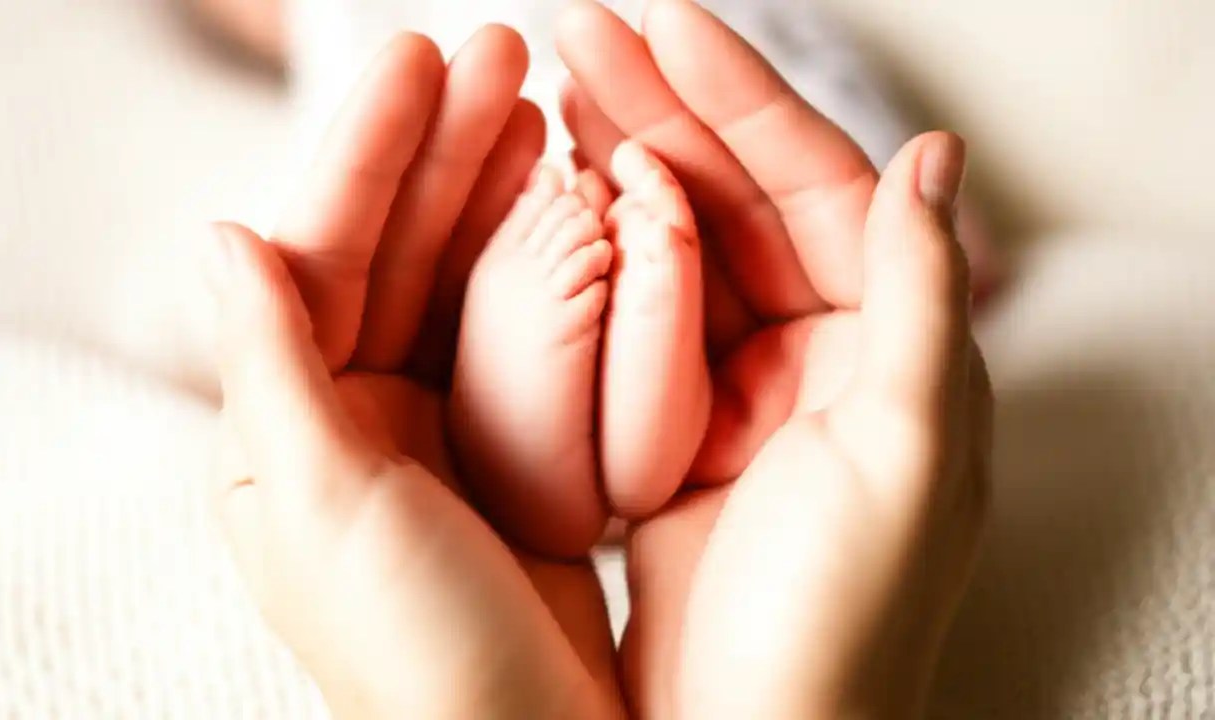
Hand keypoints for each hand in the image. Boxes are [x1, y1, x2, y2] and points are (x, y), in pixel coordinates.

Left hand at [206, 28, 620, 718]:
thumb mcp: (319, 506)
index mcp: (288, 425)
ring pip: (460, 278)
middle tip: (500, 52)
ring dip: (496, 190)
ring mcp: (436, 431)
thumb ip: (269, 366)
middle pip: (395, 248)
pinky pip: (519, 332)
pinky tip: (574, 208)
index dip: (367, 152)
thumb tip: (224, 236)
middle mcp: (353, 417)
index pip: (320, 253)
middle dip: (441, 146)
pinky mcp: (510, 453)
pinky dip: (544, 265)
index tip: (420, 58)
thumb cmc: (416, 658)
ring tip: (543, 109)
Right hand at [559, 1, 990, 715]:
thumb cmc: (842, 619)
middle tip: (578, 33)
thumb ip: (922, 294)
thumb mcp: (905, 447)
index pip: (820, 187)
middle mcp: (824, 358)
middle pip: (739, 204)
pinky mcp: (677, 437)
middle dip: (663, 111)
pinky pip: (637, 326)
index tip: (664, 22)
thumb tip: (932, 155)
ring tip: (552, 95)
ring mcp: (743, 395)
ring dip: (621, 173)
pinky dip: (598, 265)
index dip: (743, 97)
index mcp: (893, 347)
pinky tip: (551, 207)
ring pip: (680, 255)